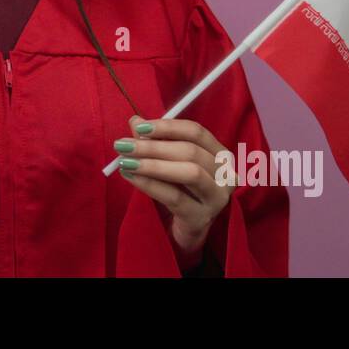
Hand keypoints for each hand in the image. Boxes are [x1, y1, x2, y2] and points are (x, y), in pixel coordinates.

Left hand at [113, 115, 235, 263]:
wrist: (189, 227)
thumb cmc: (182, 188)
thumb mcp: (170, 162)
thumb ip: (155, 141)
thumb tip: (135, 121)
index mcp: (220, 154)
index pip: (196, 132)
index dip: (167, 127)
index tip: (138, 128)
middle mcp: (225, 174)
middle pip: (191, 152)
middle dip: (153, 146)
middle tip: (123, 145)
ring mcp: (217, 197)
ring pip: (189, 173)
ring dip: (153, 164)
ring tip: (125, 161)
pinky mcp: (201, 217)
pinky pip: (175, 197)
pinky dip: (150, 184)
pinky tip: (131, 177)